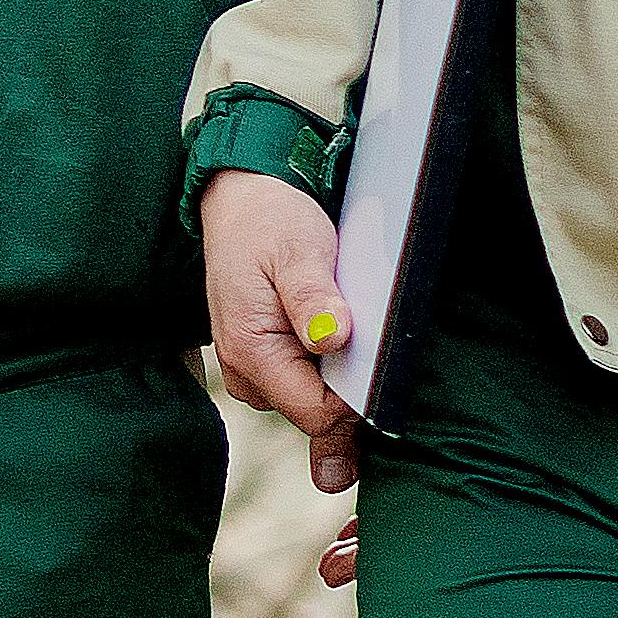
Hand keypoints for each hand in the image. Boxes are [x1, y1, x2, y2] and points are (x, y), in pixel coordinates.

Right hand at [198, 173, 361, 487]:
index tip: (377, 359)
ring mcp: (250, 372)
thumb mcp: (298, 250)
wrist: (240, 202)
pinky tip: (333, 338)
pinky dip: (327, 372)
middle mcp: (244, 373)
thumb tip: (332, 338)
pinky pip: (304, 388)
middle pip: (317, 415)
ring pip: (313, 404)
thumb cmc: (270, 222)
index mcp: (249, 352)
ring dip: (339, 377)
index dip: (357, 399)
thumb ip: (313, 298)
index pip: (318, 414)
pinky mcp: (262, 365)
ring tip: (341, 322)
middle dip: (349, 387)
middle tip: (360, 331)